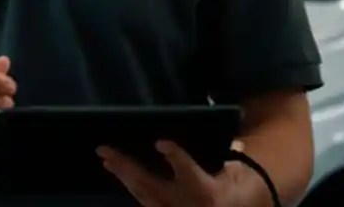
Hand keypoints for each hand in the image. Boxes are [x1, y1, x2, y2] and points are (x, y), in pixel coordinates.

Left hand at [97, 140, 249, 206]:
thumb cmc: (233, 195)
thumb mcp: (238, 180)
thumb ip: (230, 164)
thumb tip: (234, 145)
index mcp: (205, 191)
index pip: (188, 173)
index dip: (175, 158)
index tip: (159, 143)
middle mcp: (184, 203)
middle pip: (151, 185)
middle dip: (127, 168)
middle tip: (105, 151)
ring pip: (142, 194)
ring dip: (123, 176)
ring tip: (106, 158)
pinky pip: (143, 200)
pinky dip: (130, 185)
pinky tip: (116, 170)